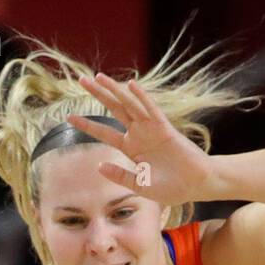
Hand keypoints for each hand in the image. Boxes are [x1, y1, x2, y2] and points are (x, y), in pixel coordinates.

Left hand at [67, 73, 213, 207]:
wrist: (195, 185)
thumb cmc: (170, 187)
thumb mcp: (139, 185)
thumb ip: (120, 176)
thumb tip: (98, 166)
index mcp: (131, 148)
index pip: (104, 132)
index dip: (87, 124)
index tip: (68, 117)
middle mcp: (138, 134)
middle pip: (114, 110)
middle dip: (98, 95)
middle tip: (81, 80)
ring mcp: (151, 129)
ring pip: (129, 105)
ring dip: (114, 90)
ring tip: (99, 77)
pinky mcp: (165, 128)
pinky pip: (151, 110)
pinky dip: (141, 97)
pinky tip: (130, 85)